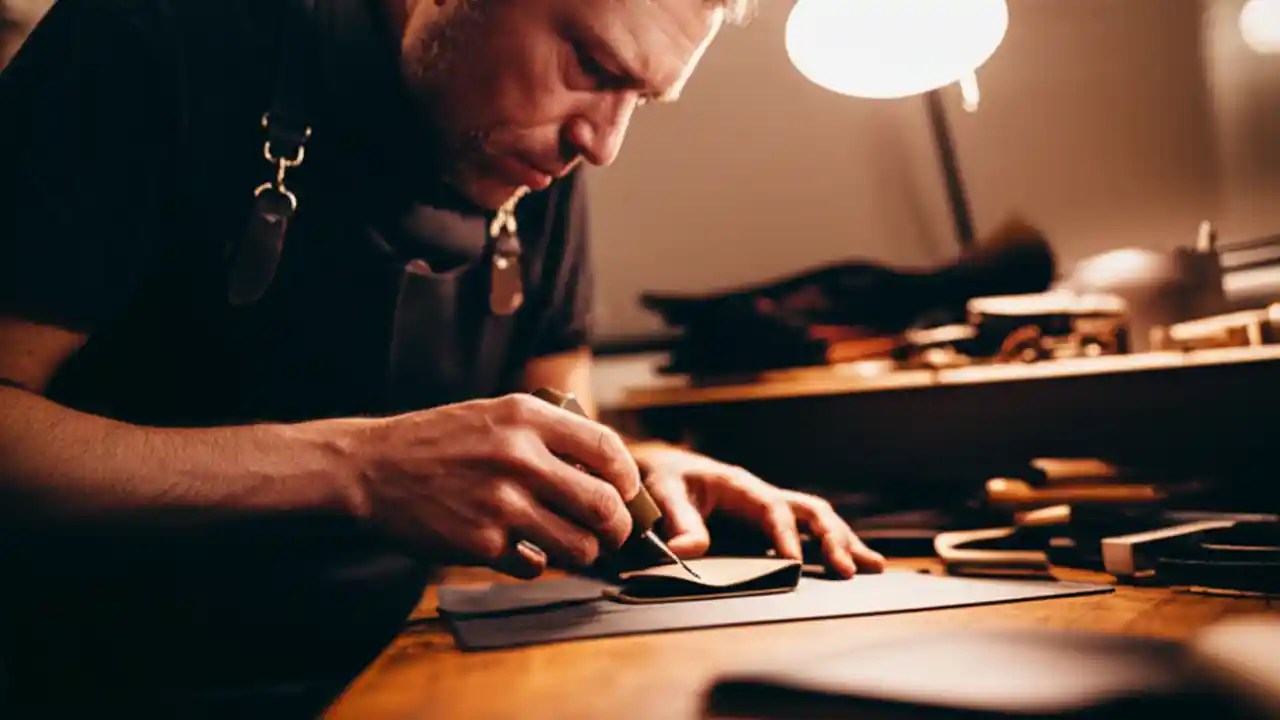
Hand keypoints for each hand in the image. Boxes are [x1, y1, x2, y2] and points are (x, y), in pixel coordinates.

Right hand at [343, 394, 640, 578]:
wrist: (373, 468)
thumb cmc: (440, 442)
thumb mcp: (495, 415)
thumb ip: (547, 435)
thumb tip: (605, 471)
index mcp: (526, 418)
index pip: (607, 449)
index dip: (627, 478)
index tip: (626, 492)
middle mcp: (519, 458)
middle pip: (603, 505)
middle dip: (617, 527)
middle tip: (611, 532)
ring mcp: (501, 504)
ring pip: (578, 546)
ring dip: (583, 552)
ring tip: (571, 545)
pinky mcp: (481, 544)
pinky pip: (534, 566)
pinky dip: (535, 563)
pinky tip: (520, 549)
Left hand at [630, 444, 884, 577]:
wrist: (663, 472)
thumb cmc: (664, 480)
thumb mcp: (663, 496)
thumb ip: (677, 522)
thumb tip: (685, 553)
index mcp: (740, 486)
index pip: (772, 508)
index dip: (785, 535)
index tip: (794, 563)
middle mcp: (763, 496)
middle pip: (809, 511)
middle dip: (832, 538)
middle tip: (848, 569)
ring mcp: (770, 512)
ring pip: (817, 522)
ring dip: (844, 542)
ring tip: (873, 567)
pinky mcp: (768, 528)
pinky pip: (807, 536)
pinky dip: (832, 549)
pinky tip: (852, 566)